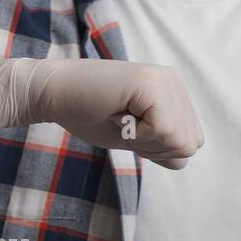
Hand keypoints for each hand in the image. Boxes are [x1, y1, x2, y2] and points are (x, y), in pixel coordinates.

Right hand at [0, 57, 203, 168]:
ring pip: (179, 139)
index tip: (128, 131)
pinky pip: (163, 129)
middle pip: (189, 143)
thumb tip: (181, 160)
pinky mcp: (151, 83)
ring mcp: (164, 80)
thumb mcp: (132, 137)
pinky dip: (137, 134)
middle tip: (122, 125)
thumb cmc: (85, 114)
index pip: (190, 141)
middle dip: (153, 148)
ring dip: (144, 141)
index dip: (158, 151)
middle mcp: (173, 82)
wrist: (50, 93)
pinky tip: (116, 115)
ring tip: (119, 118)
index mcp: (172, 93)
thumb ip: (158, 145)